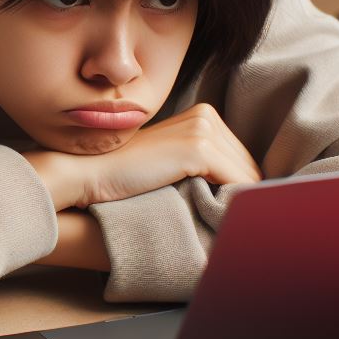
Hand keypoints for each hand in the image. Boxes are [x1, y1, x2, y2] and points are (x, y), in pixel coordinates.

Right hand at [23, 103, 261, 208]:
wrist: (88, 175)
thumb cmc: (125, 176)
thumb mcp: (169, 163)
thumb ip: (201, 165)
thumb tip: (240, 191)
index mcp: (201, 115)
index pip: (241, 158)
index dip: (240, 187)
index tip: (234, 211)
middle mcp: (206, 115)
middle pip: (249, 165)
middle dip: (244, 194)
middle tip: (233, 222)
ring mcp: (202, 130)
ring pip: (248, 176)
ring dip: (242, 202)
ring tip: (227, 224)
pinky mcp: (197, 149)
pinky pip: (238, 182)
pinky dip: (236, 203)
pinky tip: (225, 220)